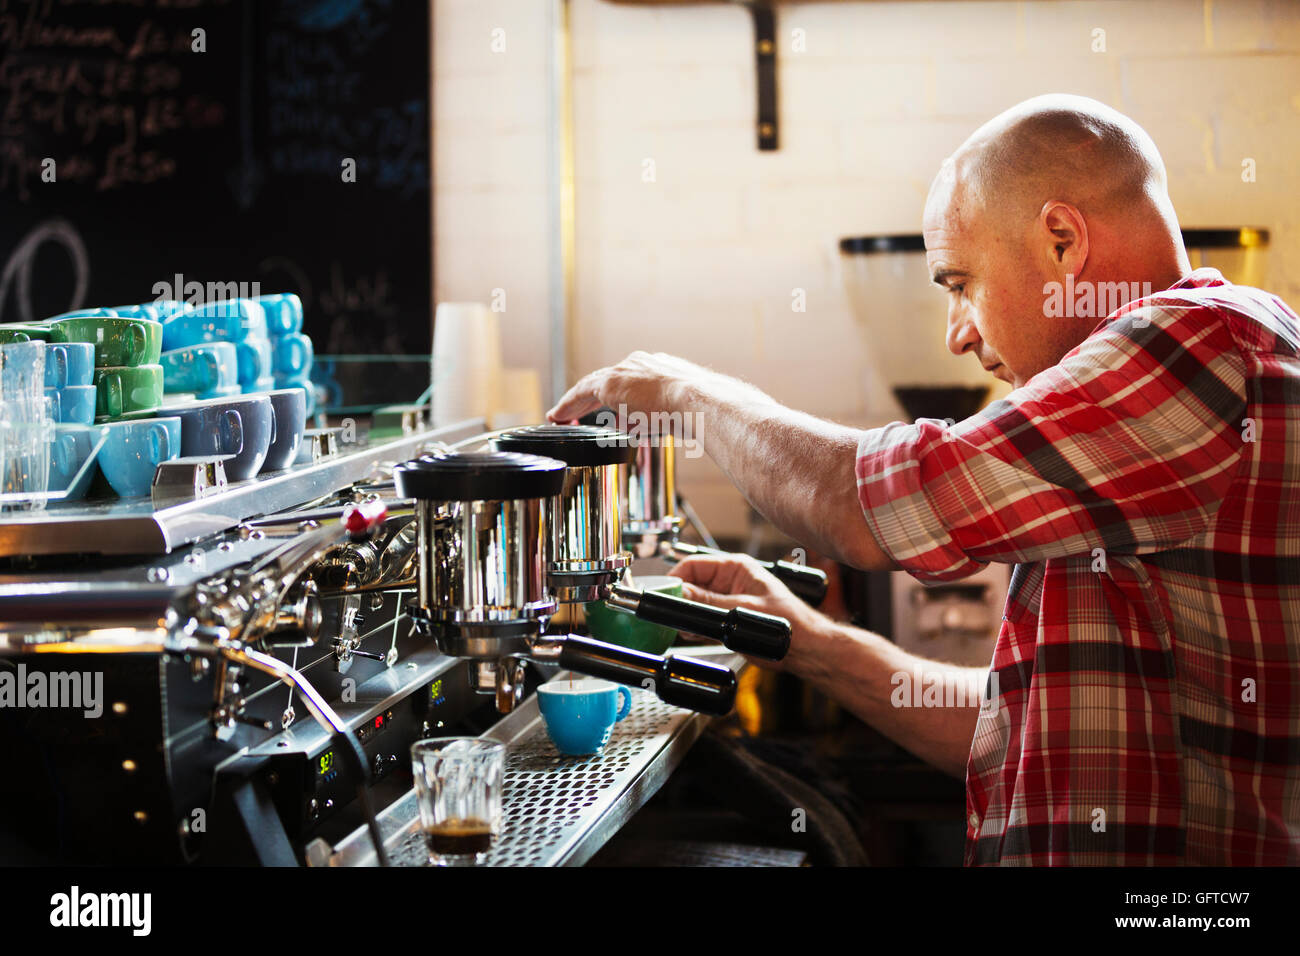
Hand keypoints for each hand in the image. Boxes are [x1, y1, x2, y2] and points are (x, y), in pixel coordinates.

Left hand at [546, 351, 767, 424]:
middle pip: (608, 381)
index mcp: (661, 368)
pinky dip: (568, 405)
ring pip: (592, 386)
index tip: (612, 406)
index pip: (632, 381)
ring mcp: (626, 371)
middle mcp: (641, 363)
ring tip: (561, 415)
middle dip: (592, 397)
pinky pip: (582, 393)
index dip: (619, 395)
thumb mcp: (681, 412)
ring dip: (575, 403)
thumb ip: (664, 417)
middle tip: (577, 411)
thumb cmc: (700, 411)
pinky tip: (557, 416)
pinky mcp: (611, 382)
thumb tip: (647, 427)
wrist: (699, 400)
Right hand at [667, 553, 824, 673]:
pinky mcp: (728, 617)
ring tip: (686, 628)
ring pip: (695, 603)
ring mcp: (728, 599)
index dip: (675, 579)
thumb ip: (707, 603)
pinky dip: (695, 626)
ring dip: (688, 615)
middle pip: (691, 584)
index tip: (663, 594)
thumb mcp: (741, 611)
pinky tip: (694, 634)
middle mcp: (730, 580)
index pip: (694, 565)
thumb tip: (680, 594)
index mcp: (736, 568)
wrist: (805, 649)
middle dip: (680, 600)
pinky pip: (703, 618)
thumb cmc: (788, 624)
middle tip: (672, 615)